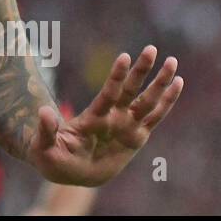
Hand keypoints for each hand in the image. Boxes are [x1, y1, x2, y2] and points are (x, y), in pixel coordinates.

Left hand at [27, 45, 182, 185]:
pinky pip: (156, 118)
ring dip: (160, 83)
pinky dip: (167, 102)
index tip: (124, 57)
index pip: (108, 94)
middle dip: (141, 71)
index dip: (116, 77)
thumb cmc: (54, 157)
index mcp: (93, 119)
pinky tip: (178, 84)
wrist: (69, 171)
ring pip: (147, 101)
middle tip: (152, 49)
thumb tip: (44, 112)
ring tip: (172, 62)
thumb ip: (45, 130)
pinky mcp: (136, 137)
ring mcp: (126, 125)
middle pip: (131, 91)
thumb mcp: (43, 146)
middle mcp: (112, 118)